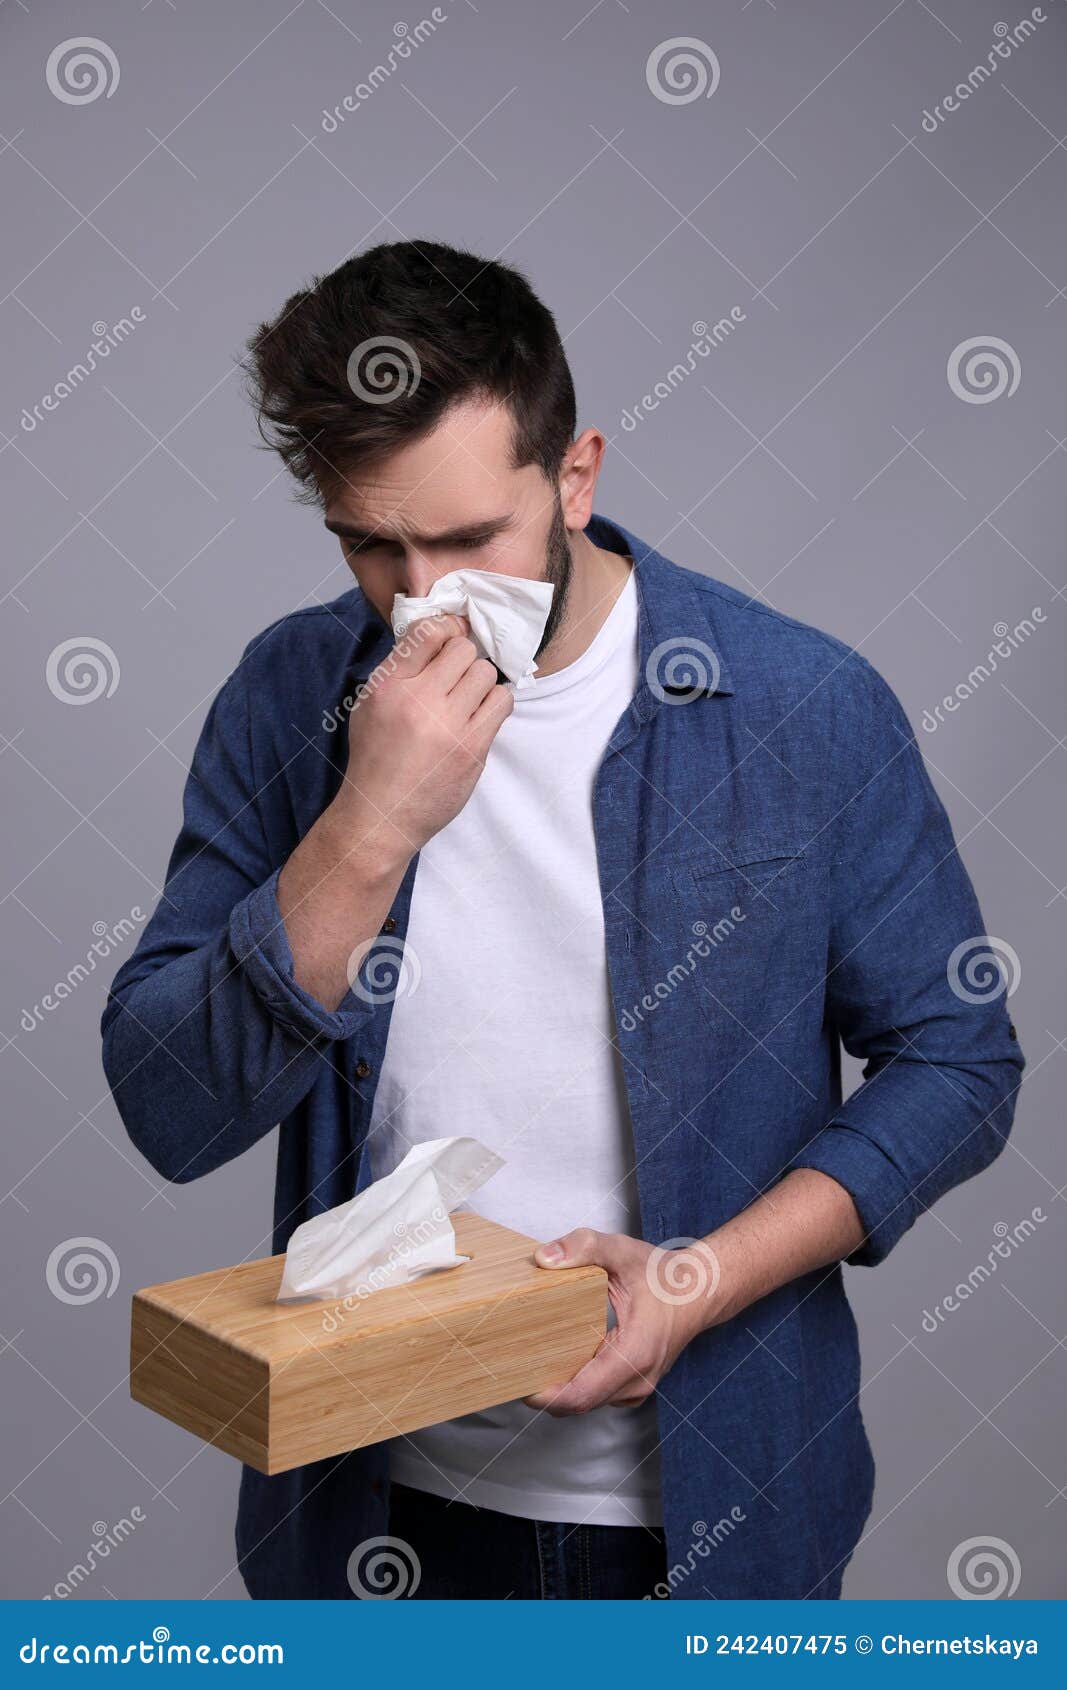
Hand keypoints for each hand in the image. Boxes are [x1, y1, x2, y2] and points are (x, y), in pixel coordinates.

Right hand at [338, 613, 513, 865]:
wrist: (382, 814)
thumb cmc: (376, 757)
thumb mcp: (370, 704)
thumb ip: (400, 669)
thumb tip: (439, 633)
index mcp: (388, 685)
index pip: (429, 630)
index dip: (446, 630)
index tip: (449, 643)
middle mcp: (418, 700)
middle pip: (463, 649)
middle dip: (462, 661)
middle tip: (455, 681)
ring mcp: (448, 725)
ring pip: (486, 673)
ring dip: (480, 683)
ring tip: (466, 702)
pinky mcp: (473, 748)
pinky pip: (502, 702)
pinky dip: (494, 703)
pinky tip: (479, 716)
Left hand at [523, 1228, 725, 1414]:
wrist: (701, 1290)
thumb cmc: (664, 1275)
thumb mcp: (622, 1251)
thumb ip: (583, 1247)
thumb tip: (544, 1258)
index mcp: (634, 1354)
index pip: (580, 1395)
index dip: (544, 1396)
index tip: (516, 1379)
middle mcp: (637, 1380)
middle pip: (578, 1403)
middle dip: (543, 1390)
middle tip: (511, 1364)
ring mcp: (637, 1387)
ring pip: (587, 1401)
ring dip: (559, 1388)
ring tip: (530, 1359)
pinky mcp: (634, 1385)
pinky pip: (597, 1393)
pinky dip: (575, 1382)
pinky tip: (559, 1357)